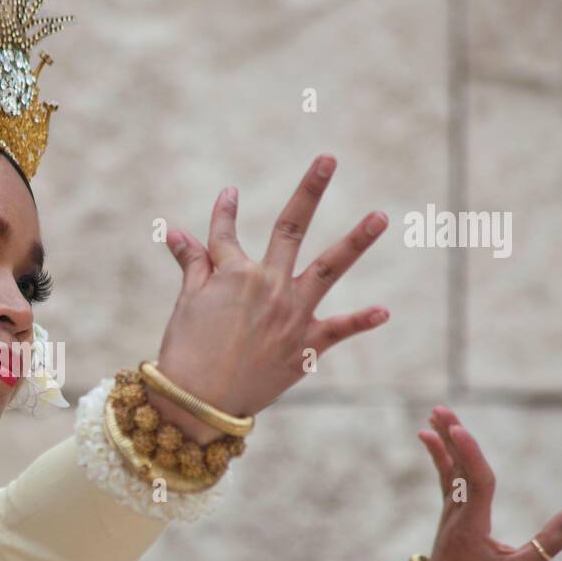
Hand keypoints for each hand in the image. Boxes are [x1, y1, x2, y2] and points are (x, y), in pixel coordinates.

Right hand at [153, 154, 389, 442]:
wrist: (199, 401)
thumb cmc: (185, 351)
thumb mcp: (186, 303)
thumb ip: (192, 265)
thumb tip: (176, 232)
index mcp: (234, 272)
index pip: (225, 233)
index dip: (225, 212)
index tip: (230, 194)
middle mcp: (269, 285)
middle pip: (290, 228)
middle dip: (310, 190)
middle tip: (329, 159)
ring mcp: (292, 314)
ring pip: (329, 268)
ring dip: (356, 240)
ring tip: (381, 216)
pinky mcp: (306, 347)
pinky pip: (339, 330)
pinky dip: (361, 321)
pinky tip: (385, 311)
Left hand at [416, 405, 561, 560]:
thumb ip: (547, 544)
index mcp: (472, 526)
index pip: (474, 483)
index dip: (469, 455)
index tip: (459, 430)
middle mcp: (457, 514)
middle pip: (456, 469)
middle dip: (450, 439)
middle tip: (441, 410)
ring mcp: (451, 513)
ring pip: (448, 471)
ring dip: (443, 442)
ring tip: (436, 413)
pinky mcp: (451, 514)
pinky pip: (447, 478)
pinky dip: (442, 457)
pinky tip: (431, 437)